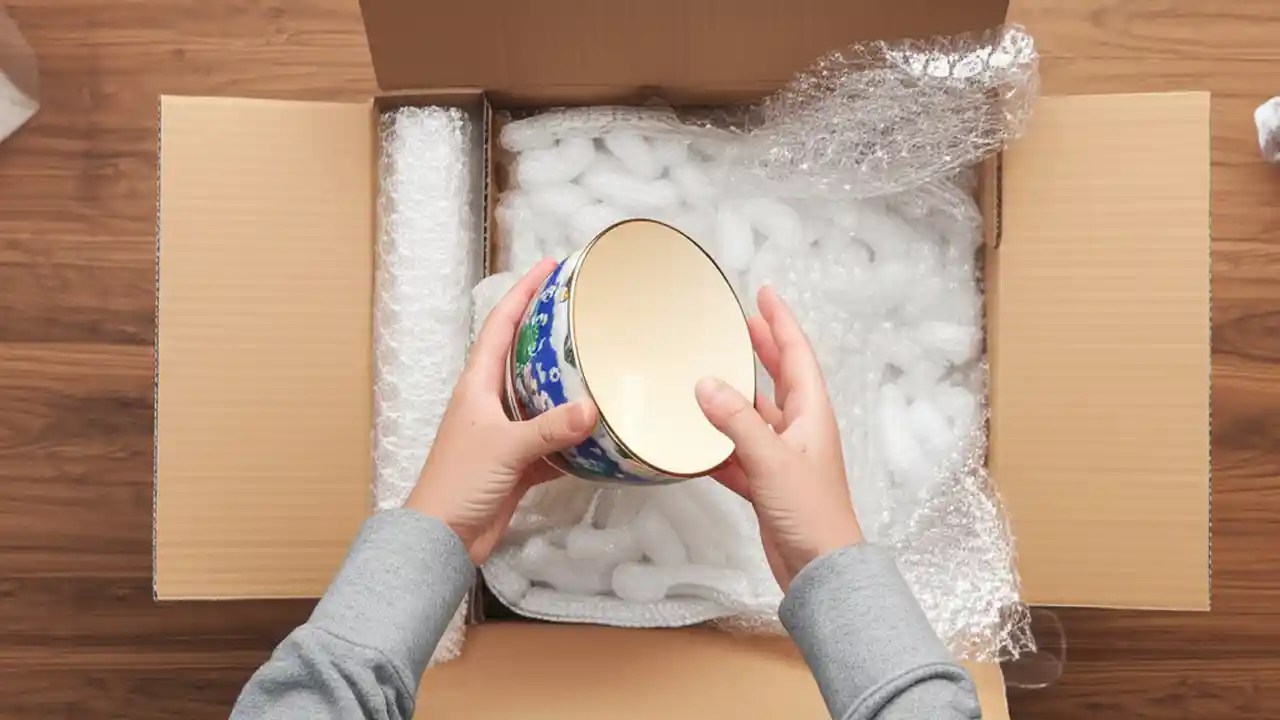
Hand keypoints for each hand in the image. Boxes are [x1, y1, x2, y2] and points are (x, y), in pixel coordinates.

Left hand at [406, 259, 597, 564]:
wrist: (441, 539)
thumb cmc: (458, 484)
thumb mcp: (505, 449)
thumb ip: (549, 430)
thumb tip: (592, 409)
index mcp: (477, 385)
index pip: (501, 325)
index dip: (523, 292)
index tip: (549, 266)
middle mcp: (489, 402)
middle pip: (523, 354)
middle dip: (551, 330)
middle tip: (584, 309)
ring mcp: (504, 432)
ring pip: (541, 396)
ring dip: (566, 382)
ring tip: (601, 362)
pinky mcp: (517, 462)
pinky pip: (552, 439)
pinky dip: (574, 435)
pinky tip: (601, 430)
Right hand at [696, 286, 862, 590]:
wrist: (819, 570)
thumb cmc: (810, 513)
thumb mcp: (770, 460)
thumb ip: (737, 422)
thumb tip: (705, 384)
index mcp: (811, 414)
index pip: (796, 355)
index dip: (780, 323)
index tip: (764, 293)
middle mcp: (800, 430)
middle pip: (778, 378)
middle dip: (760, 349)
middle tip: (737, 322)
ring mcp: (783, 457)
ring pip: (754, 416)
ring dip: (733, 395)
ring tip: (705, 371)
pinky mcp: (767, 484)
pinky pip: (737, 454)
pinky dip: (718, 445)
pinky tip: (695, 442)